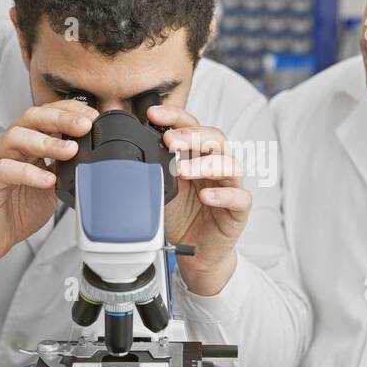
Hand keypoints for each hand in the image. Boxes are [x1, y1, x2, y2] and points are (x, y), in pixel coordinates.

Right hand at [0, 99, 98, 292]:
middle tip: (84, 125)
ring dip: (46, 141)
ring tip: (70, 150)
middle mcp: (8, 149)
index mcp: (24, 145)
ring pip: (15, 138)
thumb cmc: (15, 211)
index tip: (92, 116)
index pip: (45, 116)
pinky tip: (48, 179)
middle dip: (60, 118)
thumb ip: (65, 169)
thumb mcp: (51, 187)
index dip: (68, 111)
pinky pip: (4, 170)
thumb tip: (93, 159)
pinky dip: (28, 172)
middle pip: (30, 118)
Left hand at [148, 104, 250, 295]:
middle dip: (192, 135)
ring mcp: (230, 186)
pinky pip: (239, 197)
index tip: (153, 114)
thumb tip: (126, 151)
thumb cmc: (180, 216)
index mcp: (197, 155)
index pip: (191, 126)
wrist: (195, 251)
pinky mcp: (239, 209)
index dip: (175, 116)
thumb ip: (152, 168)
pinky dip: (223, 195)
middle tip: (169, 140)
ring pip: (229, 164)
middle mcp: (216, 165)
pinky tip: (206, 196)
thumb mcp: (159, 188)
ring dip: (205, 164)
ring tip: (182, 170)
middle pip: (215, 138)